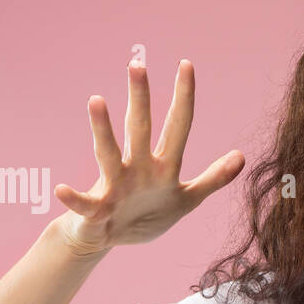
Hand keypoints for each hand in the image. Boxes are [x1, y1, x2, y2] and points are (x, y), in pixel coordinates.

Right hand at [53, 59, 244, 256]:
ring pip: (108, 155)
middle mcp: (137, 168)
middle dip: (140, 99)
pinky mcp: (96, 210)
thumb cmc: (147, 214)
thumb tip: (242, 156)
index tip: (186, 64)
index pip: (176, 126)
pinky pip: (84, 203)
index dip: (183, 98)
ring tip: (96, 100)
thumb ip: (213, 179)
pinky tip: (61, 188)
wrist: (109, 239)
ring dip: (103, 130)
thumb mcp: (186, 199)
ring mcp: (115, 186)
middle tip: (138, 64)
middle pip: (139, 129)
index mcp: (162, 166)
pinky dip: (73, 197)